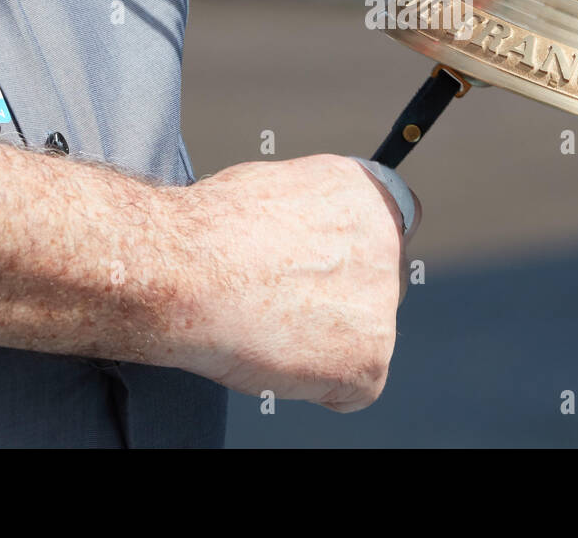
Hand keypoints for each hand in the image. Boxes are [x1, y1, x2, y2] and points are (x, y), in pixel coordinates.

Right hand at [157, 153, 420, 411]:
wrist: (186, 270)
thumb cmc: (209, 229)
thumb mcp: (275, 189)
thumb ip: (312, 217)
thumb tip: (310, 239)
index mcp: (370, 193)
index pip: (391, 228)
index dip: (358, 255)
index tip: (330, 271)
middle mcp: (389, 241)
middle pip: (378, 286)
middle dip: (341, 301)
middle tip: (282, 307)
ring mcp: (384, 301)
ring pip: (361, 337)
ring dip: (322, 342)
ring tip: (262, 327)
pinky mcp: (371, 357)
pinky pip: (352, 387)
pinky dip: (316, 385)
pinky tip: (274, 359)